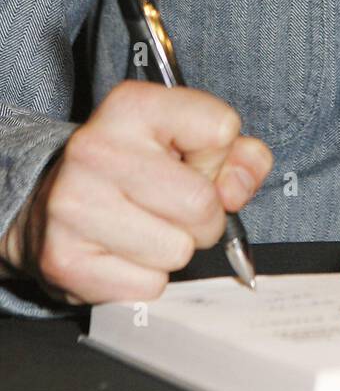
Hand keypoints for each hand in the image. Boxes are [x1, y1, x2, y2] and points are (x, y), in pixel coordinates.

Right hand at [0, 81, 272, 304]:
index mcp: (132, 105)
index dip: (218, 155)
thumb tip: (240, 184)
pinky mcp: (65, 260)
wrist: (48, 204)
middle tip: (172, 206)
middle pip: (202, 202)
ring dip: (174, 248)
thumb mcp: (187, 140)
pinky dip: (145, 277)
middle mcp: (96, 148)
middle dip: (204, 215)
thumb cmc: (133, 170)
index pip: (221, 128)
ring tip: (143, 226)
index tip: (190, 159)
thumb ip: (237, 154)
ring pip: (178, 250)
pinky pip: (149, 285)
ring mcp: (74, 205)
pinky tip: (121, 251)